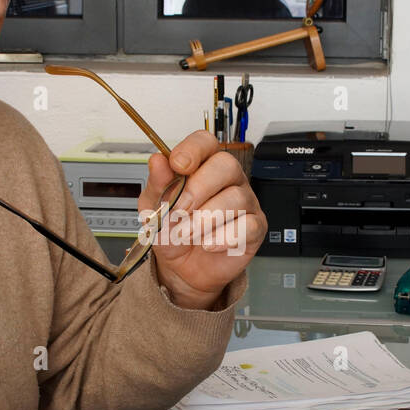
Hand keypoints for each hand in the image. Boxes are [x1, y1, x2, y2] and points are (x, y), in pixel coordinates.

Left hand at [140, 130, 265, 308]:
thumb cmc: (172, 231)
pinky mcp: (254, 227)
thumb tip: (157, 161)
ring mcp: (244, 202)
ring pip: (236, 198)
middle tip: (180, 210)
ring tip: (187, 234)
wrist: (181, 268)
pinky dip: (223, 237)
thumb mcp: (154, 207)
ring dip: (205, 219)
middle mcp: (227, 179)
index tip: (178, 165)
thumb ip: (157, 184)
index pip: (205, 142)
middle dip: (198, 189)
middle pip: (226, 165)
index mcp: (202, 166)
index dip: (193, 150)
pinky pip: (248, 225)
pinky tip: (207, 244)